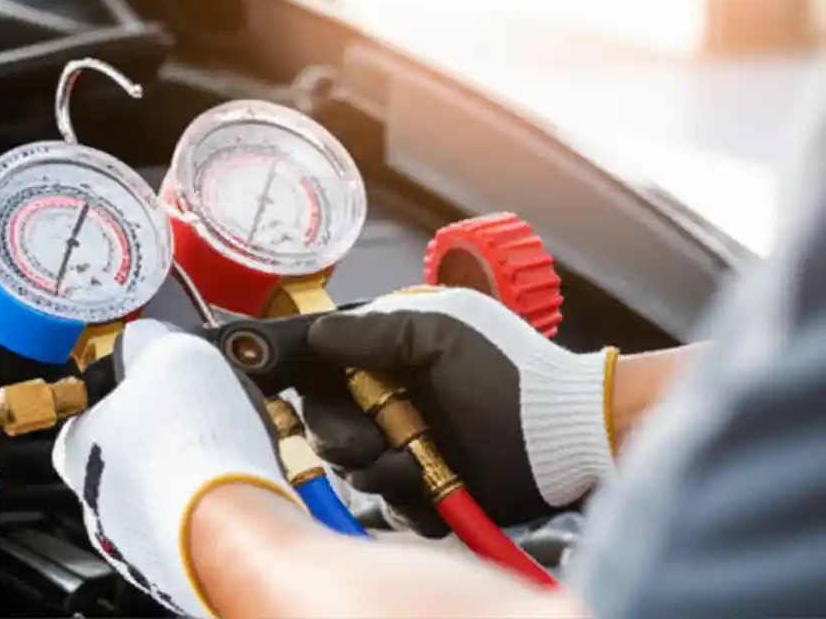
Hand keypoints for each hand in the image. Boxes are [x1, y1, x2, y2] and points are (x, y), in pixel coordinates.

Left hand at [52, 319, 300, 616]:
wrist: (235, 522)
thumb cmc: (192, 444)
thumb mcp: (169, 350)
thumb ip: (151, 338)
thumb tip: (150, 337)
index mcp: (75, 444)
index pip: (97, 400)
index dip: (137, 379)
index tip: (164, 374)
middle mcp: (94, 498)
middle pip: (132, 443)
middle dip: (169, 425)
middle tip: (203, 409)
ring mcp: (134, 536)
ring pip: (164, 482)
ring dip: (193, 462)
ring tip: (228, 444)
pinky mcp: (177, 559)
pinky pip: (194, 515)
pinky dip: (213, 497)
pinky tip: (235, 482)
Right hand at [302, 287, 616, 535]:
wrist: (564, 432)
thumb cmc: (509, 369)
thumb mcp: (441, 331)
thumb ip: (374, 330)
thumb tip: (315, 332)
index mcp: (384, 354)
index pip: (318, 364)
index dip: (294, 373)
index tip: (275, 381)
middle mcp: (386, 401)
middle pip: (324, 424)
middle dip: (340, 436)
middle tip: (369, 440)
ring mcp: (405, 448)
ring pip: (354, 471)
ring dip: (382, 470)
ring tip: (420, 461)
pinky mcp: (425, 491)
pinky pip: (391, 510)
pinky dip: (410, 503)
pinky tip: (436, 485)